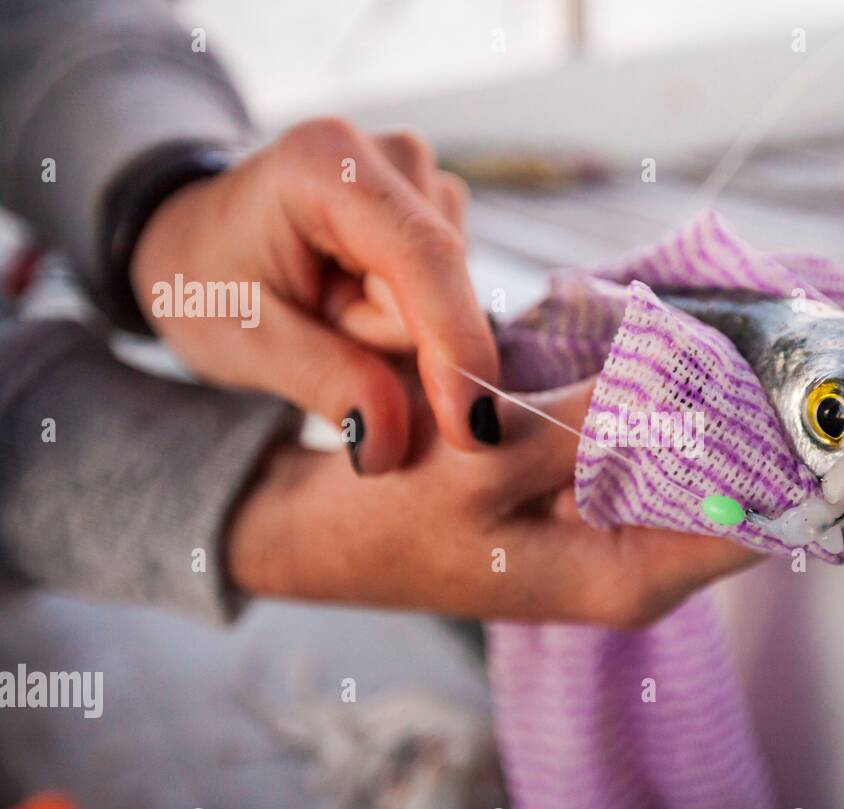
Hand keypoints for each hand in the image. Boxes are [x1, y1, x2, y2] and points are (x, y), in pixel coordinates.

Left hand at [130, 118, 496, 474]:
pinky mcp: (438, 208)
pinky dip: (408, 321)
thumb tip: (393, 446)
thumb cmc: (206, 283)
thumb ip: (326, 385)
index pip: (423, 257)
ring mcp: (421, 178)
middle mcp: (389, 155)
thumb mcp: (246, 342)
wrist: (197, 244)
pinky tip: (358, 301)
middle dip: (392, 340)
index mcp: (326, 162)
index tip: (475, 429)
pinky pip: (452, 296)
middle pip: (442, 286)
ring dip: (395, 333)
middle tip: (320, 326)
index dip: (456, 344)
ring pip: (452, 296)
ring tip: (330, 310)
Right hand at [225, 379, 761, 626]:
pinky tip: (664, 342)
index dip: (788, 456)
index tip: (806, 381)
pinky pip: (645, 441)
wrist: (318, 534)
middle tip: (772, 329)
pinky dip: (654, 398)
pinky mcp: (584, 492)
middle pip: (733, 489)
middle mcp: (635, 561)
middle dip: (751, 416)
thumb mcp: (487, 465)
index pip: (757, 525)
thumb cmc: (392, 518)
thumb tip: (684, 371)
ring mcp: (611, 527)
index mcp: (630, 579)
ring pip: (691, 459)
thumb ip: (589, 420)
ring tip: (731, 323)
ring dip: (705, 400)